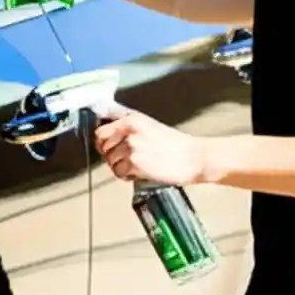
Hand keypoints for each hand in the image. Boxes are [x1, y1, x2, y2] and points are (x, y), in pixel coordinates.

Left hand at [94, 110, 209, 184]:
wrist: (193, 157)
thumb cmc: (175, 144)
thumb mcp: (148, 125)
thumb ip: (127, 127)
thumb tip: (106, 133)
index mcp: (131, 119)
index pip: (101, 131)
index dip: (102, 142)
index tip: (108, 147)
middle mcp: (129, 131)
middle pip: (103, 146)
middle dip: (110, 155)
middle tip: (124, 159)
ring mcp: (131, 147)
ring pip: (110, 161)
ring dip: (119, 166)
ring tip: (135, 166)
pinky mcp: (135, 163)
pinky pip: (119, 172)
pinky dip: (126, 175)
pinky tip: (138, 173)